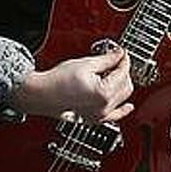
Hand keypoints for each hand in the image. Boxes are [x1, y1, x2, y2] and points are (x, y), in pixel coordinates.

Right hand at [10, 46, 133, 122]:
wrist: (42, 94)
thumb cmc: (58, 81)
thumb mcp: (86, 64)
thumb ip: (107, 59)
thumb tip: (119, 54)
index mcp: (103, 92)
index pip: (123, 72)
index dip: (123, 59)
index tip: (121, 52)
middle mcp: (104, 107)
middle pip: (126, 85)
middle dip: (123, 71)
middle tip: (116, 60)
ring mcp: (100, 115)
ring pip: (122, 98)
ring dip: (122, 84)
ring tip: (113, 74)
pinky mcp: (94, 119)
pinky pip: (115, 116)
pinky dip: (123, 109)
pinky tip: (128, 106)